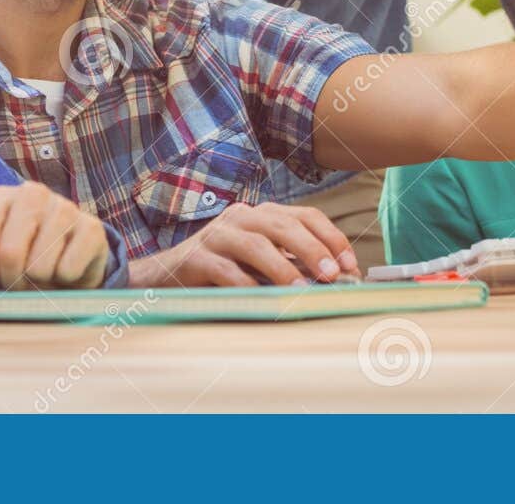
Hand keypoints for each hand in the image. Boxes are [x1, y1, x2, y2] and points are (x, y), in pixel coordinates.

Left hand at [0, 181, 109, 288]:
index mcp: (1, 196)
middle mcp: (33, 193)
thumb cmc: (24, 255)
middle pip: (9, 253)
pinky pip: (68, 269)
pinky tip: (66, 269)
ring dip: (39, 282)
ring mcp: (66, 208)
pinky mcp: (92, 228)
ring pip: (39, 265)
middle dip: (12, 279)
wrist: (71, 258)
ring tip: (43, 274)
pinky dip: (65, 280)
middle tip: (20, 279)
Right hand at [128, 202, 358, 287]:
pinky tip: (262, 300)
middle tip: (331, 274)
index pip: (305, 215)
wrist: (165, 277)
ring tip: (301, 290)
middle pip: (283, 225)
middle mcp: (241, 217)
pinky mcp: (197, 258)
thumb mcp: (260, 262)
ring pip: (256, 245)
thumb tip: (334, 279)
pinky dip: (248, 286)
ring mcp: (217, 235)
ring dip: (283, 269)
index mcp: (261, 214)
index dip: (331, 237)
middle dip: (312, 249)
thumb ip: (291, 263)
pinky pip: (226, 271)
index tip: (349, 264)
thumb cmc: (222, 270)